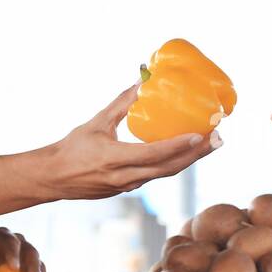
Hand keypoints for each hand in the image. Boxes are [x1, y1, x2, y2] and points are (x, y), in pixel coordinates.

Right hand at [45, 85, 218, 200]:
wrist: (52, 179)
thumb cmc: (71, 149)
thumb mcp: (96, 123)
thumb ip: (120, 104)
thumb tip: (141, 82)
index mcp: (114, 159)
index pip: (153, 155)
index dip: (179, 146)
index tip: (200, 134)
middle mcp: (124, 177)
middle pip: (169, 168)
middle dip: (197, 154)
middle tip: (219, 138)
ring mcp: (128, 186)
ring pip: (165, 174)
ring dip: (190, 160)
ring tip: (211, 144)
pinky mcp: (128, 189)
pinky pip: (156, 175)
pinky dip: (174, 163)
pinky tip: (187, 152)